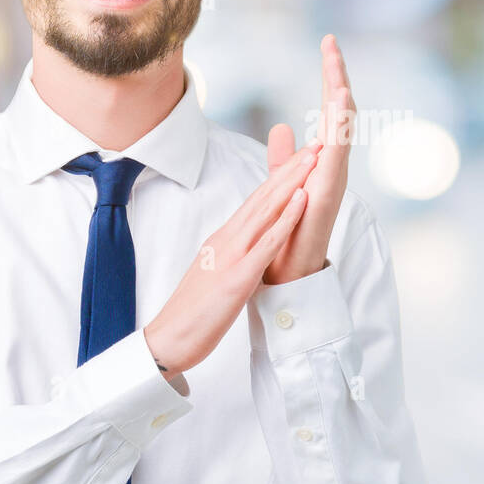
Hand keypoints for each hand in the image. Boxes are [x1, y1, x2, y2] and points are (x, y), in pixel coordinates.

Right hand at [144, 141, 322, 374]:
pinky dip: (286, 218)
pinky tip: (302, 199)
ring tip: (313, 158)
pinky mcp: (238, 276)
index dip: (279, 179)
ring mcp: (232, 255)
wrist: (168, 339)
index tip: (299, 160)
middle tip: (314, 144)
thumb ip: (231, 256)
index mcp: (222, 239)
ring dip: (292, 181)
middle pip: (263, 196)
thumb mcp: (214, 273)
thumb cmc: (192, 312)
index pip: (256, 201)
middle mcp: (227, 239)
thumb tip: (247, 247)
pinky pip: (268, 242)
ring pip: (267, 209)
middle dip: (290, 169)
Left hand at [262, 33, 355, 284]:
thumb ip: (284, 156)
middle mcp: (333, 164)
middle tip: (331, 43)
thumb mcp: (283, 184)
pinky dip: (338, 130)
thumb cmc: (290, 231)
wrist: (290, 271)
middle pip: (339, 112)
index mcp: (323, 158)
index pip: (328, 109)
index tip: (326, 44)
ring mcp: (333, 177)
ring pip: (341, 129)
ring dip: (340, 97)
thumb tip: (282, 126)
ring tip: (337, 68)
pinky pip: (335, 156)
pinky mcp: (327, 193)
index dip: (329, 77)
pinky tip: (338, 105)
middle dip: (336, 76)